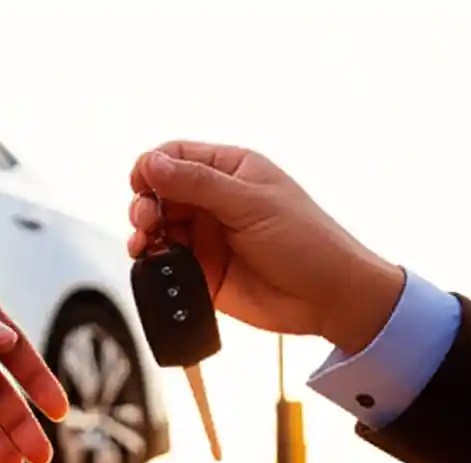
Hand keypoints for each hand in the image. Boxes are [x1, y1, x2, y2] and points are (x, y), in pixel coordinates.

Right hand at [128, 142, 405, 354]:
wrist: (329, 298)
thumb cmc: (306, 242)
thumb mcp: (250, 203)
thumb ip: (197, 183)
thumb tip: (150, 163)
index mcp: (230, 171)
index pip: (175, 156)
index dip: (152, 168)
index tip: (141, 186)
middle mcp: (214, 201)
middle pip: (159, 193)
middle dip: (145, 204)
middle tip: (147, 220)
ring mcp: (207, 236)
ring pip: (157, 228)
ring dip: (143, 234)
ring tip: (145, 244)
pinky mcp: (203, 271)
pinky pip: (166, 263)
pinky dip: (152, 263)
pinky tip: (152, 264)